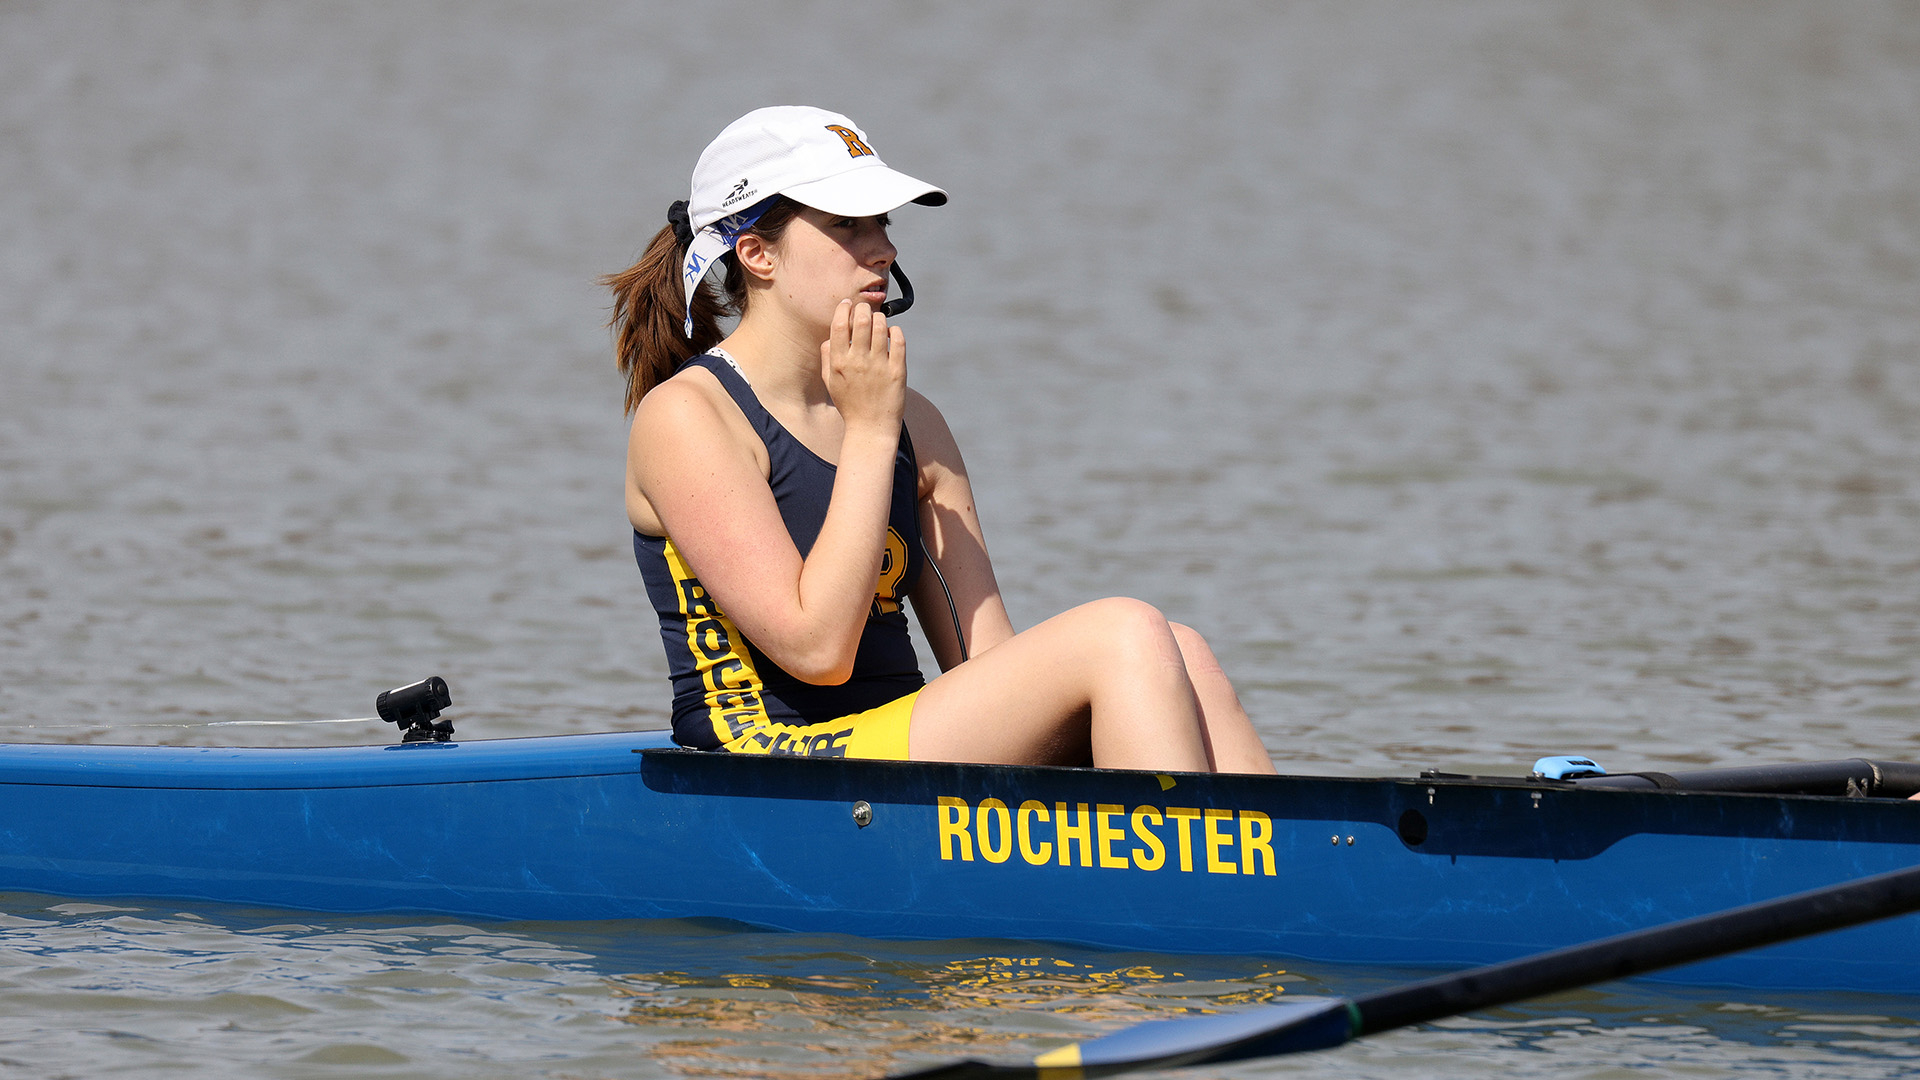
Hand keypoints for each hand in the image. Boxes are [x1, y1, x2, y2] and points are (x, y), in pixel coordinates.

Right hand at [821, 300, 905, 432]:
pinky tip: (892, 334)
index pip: (838, 324)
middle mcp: (858, 361)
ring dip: (880, 318)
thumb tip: (831, 336)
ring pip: (881, 326)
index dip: (843, 308)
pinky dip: (895, 331)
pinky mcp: (897, 370)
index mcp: (839, 362)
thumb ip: (827, 357)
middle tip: (865, 310)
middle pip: (861, 320)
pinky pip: (899, 340)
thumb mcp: (830, 381)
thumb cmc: (849, 403)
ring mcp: (879, 365)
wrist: (870, 428)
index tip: (847, 304)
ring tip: (879, 321)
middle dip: (863, 309)